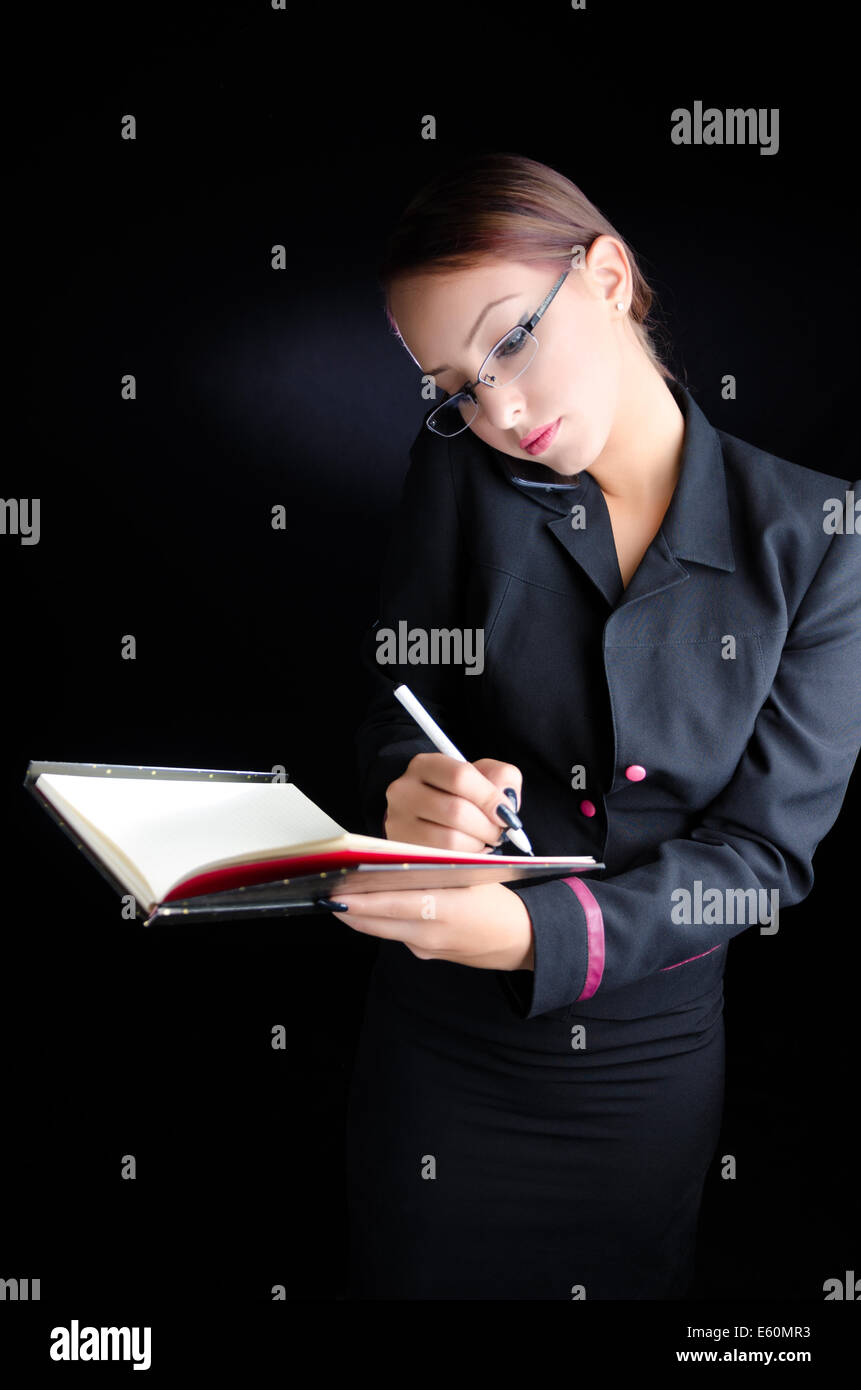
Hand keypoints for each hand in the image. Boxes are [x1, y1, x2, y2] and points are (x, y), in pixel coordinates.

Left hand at [328, 881, 534, 972]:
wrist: (521, 940)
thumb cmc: (497, 898)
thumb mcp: (471, 875)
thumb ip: (435, 870)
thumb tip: (395, 860)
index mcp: (444, 909)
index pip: (391, 905)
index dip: (360, 901)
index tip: (336, 892)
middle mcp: (431, 933)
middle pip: (378, 922)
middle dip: (350, 910)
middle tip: (325, 894)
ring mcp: (427, 947)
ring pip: (383, 930)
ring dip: (359, 917)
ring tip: (338, 901)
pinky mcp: (426, 953)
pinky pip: (397, 934)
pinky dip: (380, 922)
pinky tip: (368, 909)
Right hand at [383, 754, 522, 852]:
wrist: (426, 817)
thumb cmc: (459, 795)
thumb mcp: (481, 776)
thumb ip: (501, 778)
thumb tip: (506, 804)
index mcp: (425, 765)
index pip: (461, 776)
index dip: (489, 797)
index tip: (506, 811)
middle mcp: (404, 790)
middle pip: (457, 811)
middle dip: (488, 825)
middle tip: (499, 831)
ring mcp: (399, 822)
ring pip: (451, 839)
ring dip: (478, 843)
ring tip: (484, 839)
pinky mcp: (404, 849)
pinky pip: (444, 858)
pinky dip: (466, 857)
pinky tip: (471, 850)